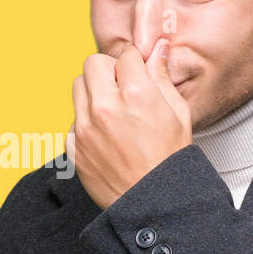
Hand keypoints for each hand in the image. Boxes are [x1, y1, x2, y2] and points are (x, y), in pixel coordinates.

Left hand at [67, 37, 192, 209]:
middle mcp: (106, 108)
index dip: (134, 61)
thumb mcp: (178, 114)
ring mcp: (85, 128)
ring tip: (113, 111)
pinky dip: (86, 122)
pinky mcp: (74, 147)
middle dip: (109, 70)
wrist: (153, 205)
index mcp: (136, 95)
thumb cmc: (169, 162)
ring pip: (78, 87)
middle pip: (93, 64)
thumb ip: (162, 77)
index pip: (125, 55)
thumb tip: (156, 49)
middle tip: (122, 86)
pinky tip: (106, 136)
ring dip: (94, 92)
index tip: (138, 69)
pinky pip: (74, 119)